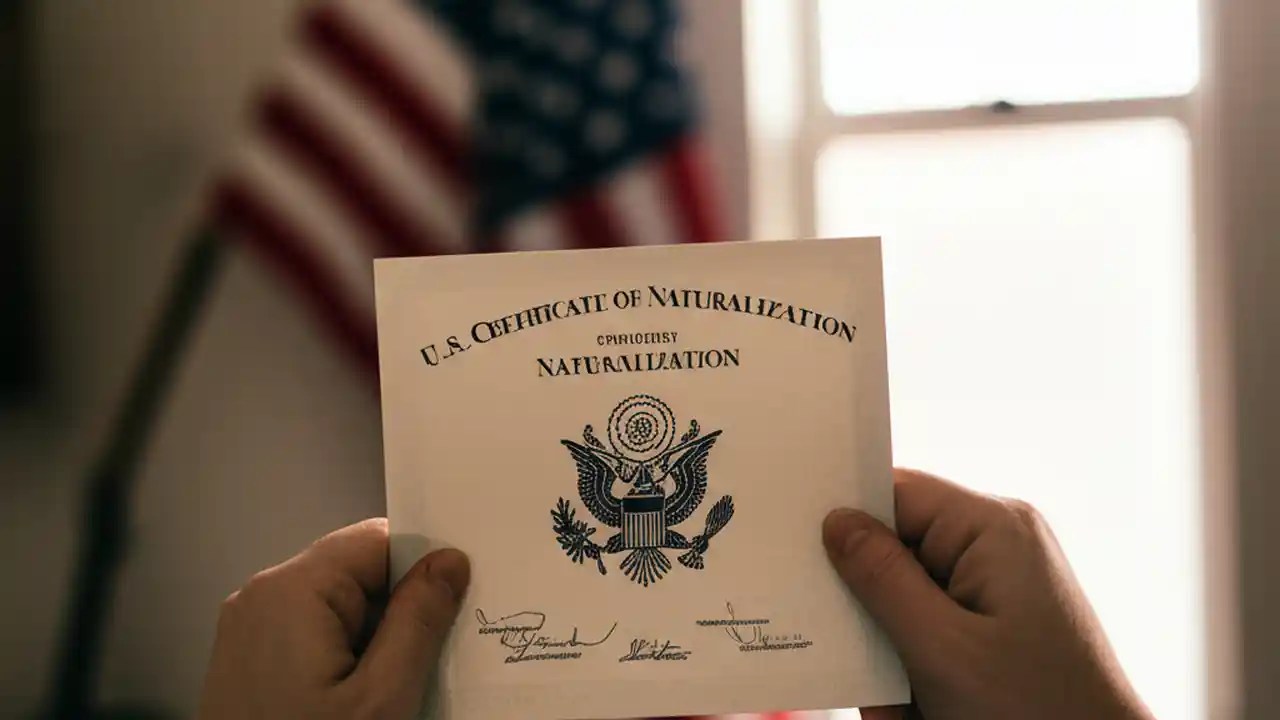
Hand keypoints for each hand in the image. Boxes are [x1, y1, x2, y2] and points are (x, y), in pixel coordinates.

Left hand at [197, 519, 469, 719]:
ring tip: (398, 689)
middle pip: (358, 574)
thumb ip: (418, 621)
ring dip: (378, 640)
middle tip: (436, 656)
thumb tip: (448, 561)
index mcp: (291, 590)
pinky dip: (348, 659)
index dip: (422, 565)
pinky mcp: (248, 662)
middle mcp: (262, 597)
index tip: (459, 599)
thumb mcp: (382, 699)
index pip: (376, 540)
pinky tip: (364, 702)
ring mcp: (249, 630)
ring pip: (339, 608)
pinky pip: (312, 636)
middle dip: (402, 609)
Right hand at [824, 469, 1153, 719]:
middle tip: (883, 671)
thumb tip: (836, 521)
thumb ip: (881, 578)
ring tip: (916, 708)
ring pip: (907, 598)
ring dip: (897, 654)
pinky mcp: (999, 617)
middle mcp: (1000, 542)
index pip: (895, 492)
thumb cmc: (1037, 711)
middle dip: (877, 614)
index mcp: (993, 527)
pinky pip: (931, 626)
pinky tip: (929, 710)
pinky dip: (918, 669)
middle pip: (896, 548)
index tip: (805, 556)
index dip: (847, 520)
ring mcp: (1002, 580)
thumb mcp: (941, 649)